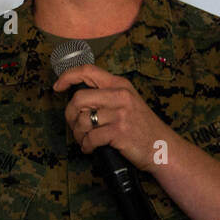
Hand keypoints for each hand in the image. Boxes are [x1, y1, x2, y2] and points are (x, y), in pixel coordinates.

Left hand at [52, 64, 172, 170]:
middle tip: (75, 126)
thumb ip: (106, 96)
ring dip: (79, 134)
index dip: (67, 77)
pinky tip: (91, 148)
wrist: (162, 147)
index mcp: (120, 84)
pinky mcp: (119, 131)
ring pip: (82, 121)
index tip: (57, 86)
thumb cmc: (142, 127)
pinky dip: (86, 146)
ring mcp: (120, 113)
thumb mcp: (128, 102)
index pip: (87, 71)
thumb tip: (77, 100)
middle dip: (70, 115)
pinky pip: (90, 138)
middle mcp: (120, 95)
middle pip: (78, 99)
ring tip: (85, 140)